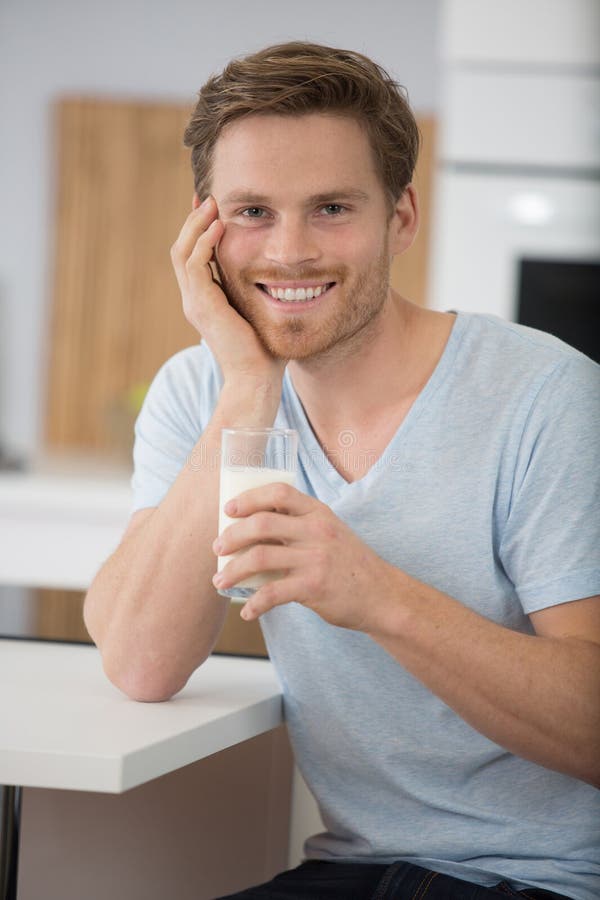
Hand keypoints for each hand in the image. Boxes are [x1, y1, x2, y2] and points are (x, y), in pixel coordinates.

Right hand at [170, 196, 284, 385]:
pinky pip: (195, 264)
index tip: (212, 208)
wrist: (256, 378)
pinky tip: (219, 226)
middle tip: (209, 196)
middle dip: (194, 221)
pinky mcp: (202, 305)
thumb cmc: (266, 351)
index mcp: (205, 301)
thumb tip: (285, 276)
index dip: (200, 231)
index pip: (194, 257)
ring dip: (196, 225)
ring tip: (212, 204)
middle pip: (182, 249)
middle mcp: (194, 300)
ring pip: (182, 252)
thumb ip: (263, 291)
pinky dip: (204, 242)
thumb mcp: (262, 312)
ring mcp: (194, 302)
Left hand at [211, 482, 397, 630]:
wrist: (382, 595)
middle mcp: (317, 531)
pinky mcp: (314, 587)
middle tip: (218, 548)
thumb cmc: (349, 564)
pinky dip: (254, 603)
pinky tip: (247, 611)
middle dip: (231, 536)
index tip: (229, 509)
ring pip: (260, 558)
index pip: (279, 492)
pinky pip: (273, 593)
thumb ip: (300, 526)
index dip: (249, 498)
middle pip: (261, 524)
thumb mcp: (330, 532)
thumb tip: (254, 529)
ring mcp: (316, 559)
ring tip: (220, 580)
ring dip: (233, 571)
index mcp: (318, 513)